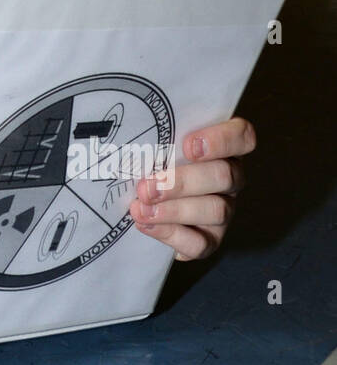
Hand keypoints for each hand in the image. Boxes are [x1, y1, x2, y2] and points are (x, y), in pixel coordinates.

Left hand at [129, 117, 254, 260]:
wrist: (141, 202)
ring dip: (174, 209)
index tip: (188, 145)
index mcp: (222, 147)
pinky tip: (145, 225)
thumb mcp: (152, 140)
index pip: (242, 136)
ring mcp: (223, 209)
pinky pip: (201, 243)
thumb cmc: (149, 159)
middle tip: (147, 186)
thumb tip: (124, 121)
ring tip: (140, 207)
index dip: (221, 140)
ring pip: (216, 210)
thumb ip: (151, 128)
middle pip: (225, 176)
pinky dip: (171, 234)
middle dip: (182, 182)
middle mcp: (229, 177)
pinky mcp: (210, 239)